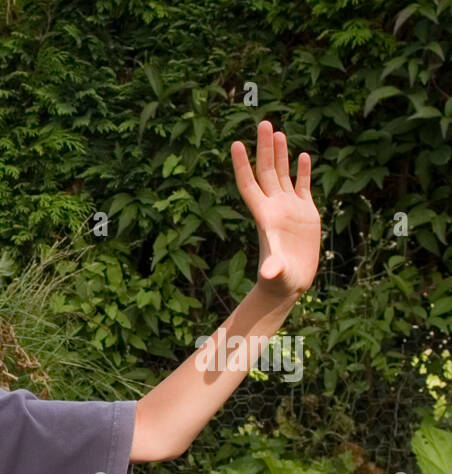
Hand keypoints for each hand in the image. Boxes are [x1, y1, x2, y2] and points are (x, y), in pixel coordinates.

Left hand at [230, 120, 319, 298]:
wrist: (291, 284)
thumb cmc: (280, 280)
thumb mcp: (277, 273)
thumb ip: (273, 269)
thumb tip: (269, 273)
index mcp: (264, 215)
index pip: (249, 184)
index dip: (242, 165)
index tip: (236, 143)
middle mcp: (274, 207)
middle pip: (265, 171)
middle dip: (264, 148)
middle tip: (263, 122)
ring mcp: (289, 208)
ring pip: (282, 174)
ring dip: (280, 154)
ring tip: (277, 132)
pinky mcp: (306, 212)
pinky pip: (303, 186)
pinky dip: (303, 171)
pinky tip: (303, 155)